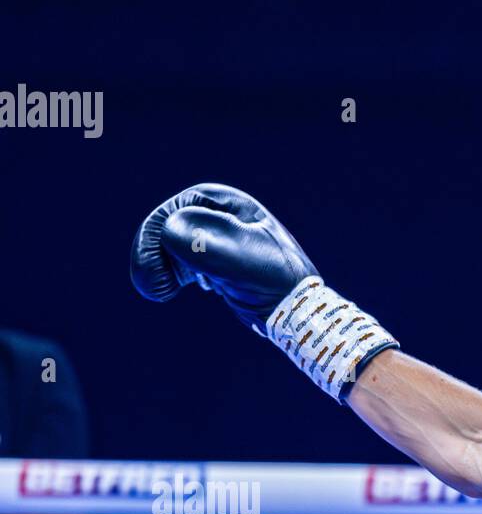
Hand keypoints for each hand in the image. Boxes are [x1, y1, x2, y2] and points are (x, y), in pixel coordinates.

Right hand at [130, 183, 317, 332]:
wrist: (299, 311)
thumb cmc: (277, 280)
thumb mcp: (243, 257)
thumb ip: (206, 241)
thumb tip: (172, 232)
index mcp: (226, 202)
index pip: (174, 212)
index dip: (155, 239)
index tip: (157, 273)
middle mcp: (219, 215)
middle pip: (167, 228)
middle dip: (152, 255)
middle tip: (151, 288)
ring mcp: (216, 239)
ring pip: (169, 247)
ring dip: (158, 267)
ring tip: (158, 292)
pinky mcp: (216, 264)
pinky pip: (180, 264)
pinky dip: (170, 277)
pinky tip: (169, 291)